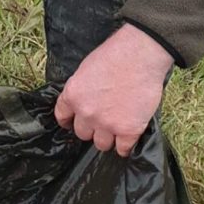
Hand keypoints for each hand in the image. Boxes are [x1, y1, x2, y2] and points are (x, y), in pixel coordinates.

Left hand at [54, 24, 173, 156]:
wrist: (140, 54)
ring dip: (109, 138)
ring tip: (118, 128)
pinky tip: (129, 136)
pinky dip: (126, 145)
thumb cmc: (115, 54)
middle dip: (92, 127)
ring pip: (102, 144)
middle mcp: (86, 113)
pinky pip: (123, 149)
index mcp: (73, 96)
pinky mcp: (128, 130)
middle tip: (104, 119)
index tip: (75, 122)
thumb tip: (85, 101)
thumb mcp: (86, 69)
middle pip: (83, 133)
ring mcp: (107, 124)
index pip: (62, 117)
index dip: (70, 121)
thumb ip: (81, 90)